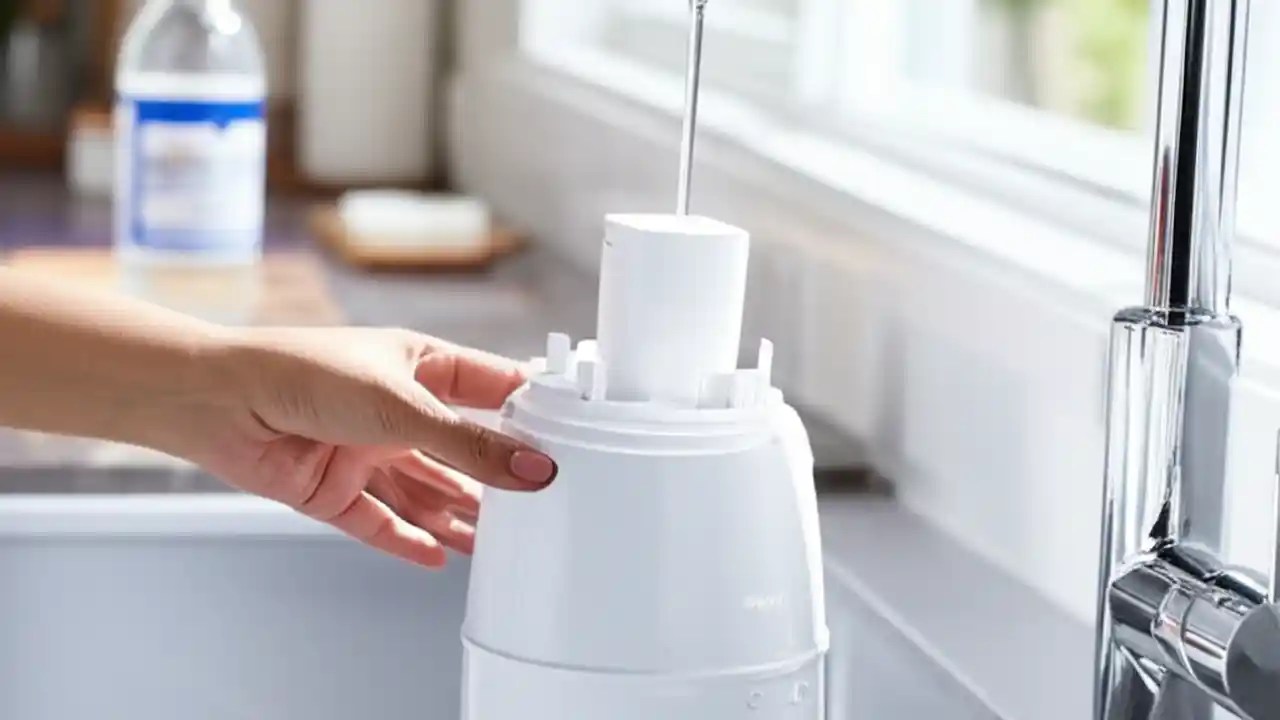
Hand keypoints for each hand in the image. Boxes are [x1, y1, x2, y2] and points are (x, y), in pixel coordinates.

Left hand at [174, 328, 554, 568]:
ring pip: (427, 492)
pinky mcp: (335, 490)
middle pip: (463, 449)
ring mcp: (366, 452)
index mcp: (420, 366)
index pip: (493, 386)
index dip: (531, 410)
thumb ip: (470, 444)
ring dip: (460, 516)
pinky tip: (440, 557)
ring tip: (501, 539)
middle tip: (542, 499)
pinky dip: (411, 542)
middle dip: (499, 475)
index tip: (572, 436)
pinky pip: (382, 523)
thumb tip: (533, 467)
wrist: (218, 401)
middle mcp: (396, 411)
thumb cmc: (302, 371)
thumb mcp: (403, 405)